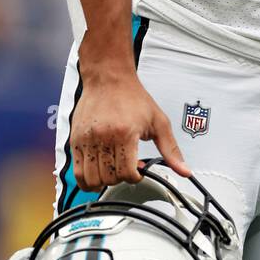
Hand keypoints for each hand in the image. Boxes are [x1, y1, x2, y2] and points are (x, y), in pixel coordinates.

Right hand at [70, 70, 191, 191]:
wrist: (109, 78)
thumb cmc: (132, 97)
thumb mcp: (159, 122)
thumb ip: (171, 149)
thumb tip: (184, 170)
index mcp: (125, 134)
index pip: (126, 173)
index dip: (135, 177)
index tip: (138, 170)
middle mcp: (103, 137)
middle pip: (109, 178)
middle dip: (120, 179)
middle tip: (126, 168)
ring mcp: (86, 139)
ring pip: (91, 178)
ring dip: (103, 181)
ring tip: (112, 170)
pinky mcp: (75, 140)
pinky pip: (77, 171)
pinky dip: (86, 178)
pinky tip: (98, 171)